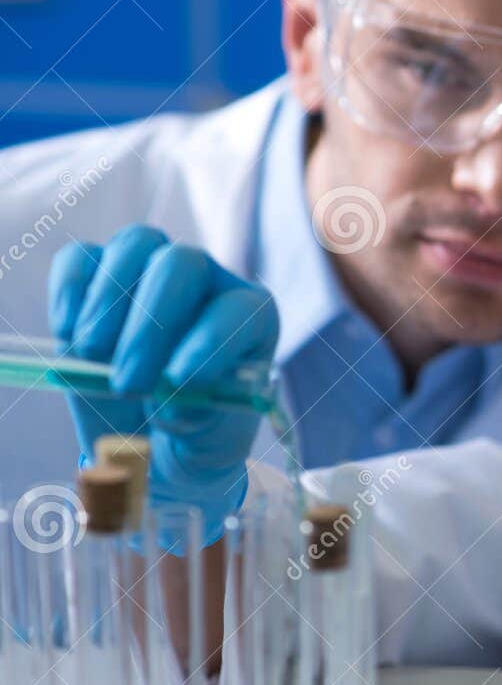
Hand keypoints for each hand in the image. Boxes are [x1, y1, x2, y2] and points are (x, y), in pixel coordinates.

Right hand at [48, 225, 279, 539]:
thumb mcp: (208, 438)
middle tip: (129, 382)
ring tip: (94, 355)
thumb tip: (171, 400)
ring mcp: (153, 270)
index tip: (179, 382)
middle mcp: (207, 282)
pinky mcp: (100, 277)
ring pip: (136, 246)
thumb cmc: (195, 431)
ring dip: (108, 303)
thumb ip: (198, 417)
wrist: (154, 438)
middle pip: (181, 264)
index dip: (211, 341)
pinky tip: (67, 333)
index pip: (240, 309)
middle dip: (150, 325)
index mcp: (251, 318)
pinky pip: (82, 257)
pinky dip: (70, 289)